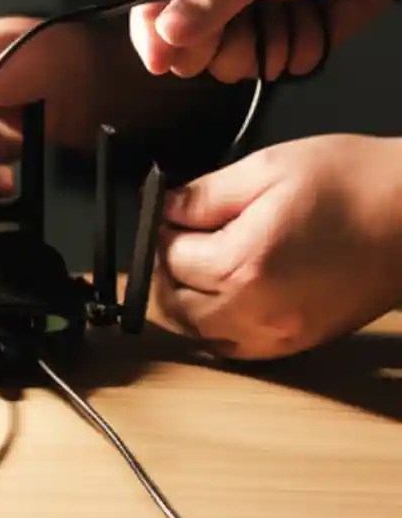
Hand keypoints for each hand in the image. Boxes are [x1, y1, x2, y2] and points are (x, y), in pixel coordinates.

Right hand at [130, 0, 401, 81]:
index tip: (160, 63)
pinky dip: (300, 47)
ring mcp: (251, 17)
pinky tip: (316, 17)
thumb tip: (166, 35)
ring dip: (269, 44)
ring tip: (296, 9)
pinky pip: (275, 66)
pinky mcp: (284, 37)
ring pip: (231, 63)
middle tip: (245, 25)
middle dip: (221, 43)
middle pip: (188, 43)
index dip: (150, 34)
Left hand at [155, 134, 401, 358]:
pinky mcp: (295, 343)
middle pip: (173, 302)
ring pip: (198, 332)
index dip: (164, 231)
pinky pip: (232, 348)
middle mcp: (253, 309)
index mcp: (241, 262)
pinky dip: (215, 326)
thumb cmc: (354, 183)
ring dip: (186, 301)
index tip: (171, 215)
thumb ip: (205, 195)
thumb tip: (165, 208)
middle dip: (167, 269)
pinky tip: (226, 295)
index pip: (168, 257)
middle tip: (181, 239)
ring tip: (202, 265)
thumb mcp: (268, 169)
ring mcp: (275, 334)